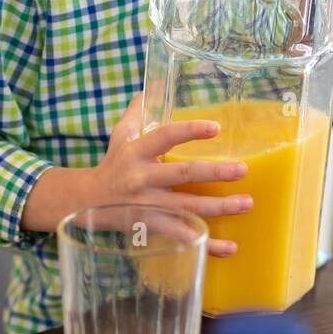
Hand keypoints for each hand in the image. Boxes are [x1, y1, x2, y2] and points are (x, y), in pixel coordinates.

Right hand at [88, 93, 251, 257]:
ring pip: (188, 208)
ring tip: (246, 203)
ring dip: (220, 208)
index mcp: (137, 152)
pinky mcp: (150, 227)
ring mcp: (147, 205)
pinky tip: (229, 248)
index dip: (189, 131)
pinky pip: (182, 236)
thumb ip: (137, 112)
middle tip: (243, 170)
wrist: (86, 202)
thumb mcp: (120, 136)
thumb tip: (151, 85)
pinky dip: (206, 245)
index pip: (165, 136)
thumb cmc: (112, 164)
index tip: (216, 128)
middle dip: (215, 173)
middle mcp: (142, 178)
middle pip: (183, 175)